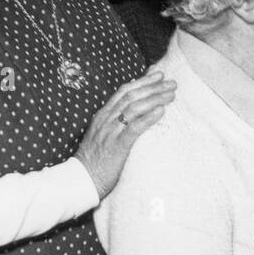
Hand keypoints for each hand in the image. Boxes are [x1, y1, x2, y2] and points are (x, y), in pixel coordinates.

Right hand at [76, 71, 176, 197]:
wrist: (81, 180)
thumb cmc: (94, 160)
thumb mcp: (102, 135)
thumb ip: (114, 122)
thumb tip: (133, 112)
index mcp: (102, 115)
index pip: (123, 91)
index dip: (142, 81)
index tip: (158, 74)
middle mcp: (106, 120)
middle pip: (132, 96)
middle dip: (153, 87)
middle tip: (172, 83)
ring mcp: (111, 132)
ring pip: (134, 108)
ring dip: (155, 98)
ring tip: (171, 94)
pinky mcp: (117, 146)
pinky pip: (134, 128)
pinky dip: (148, 117)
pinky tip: (161, 111)